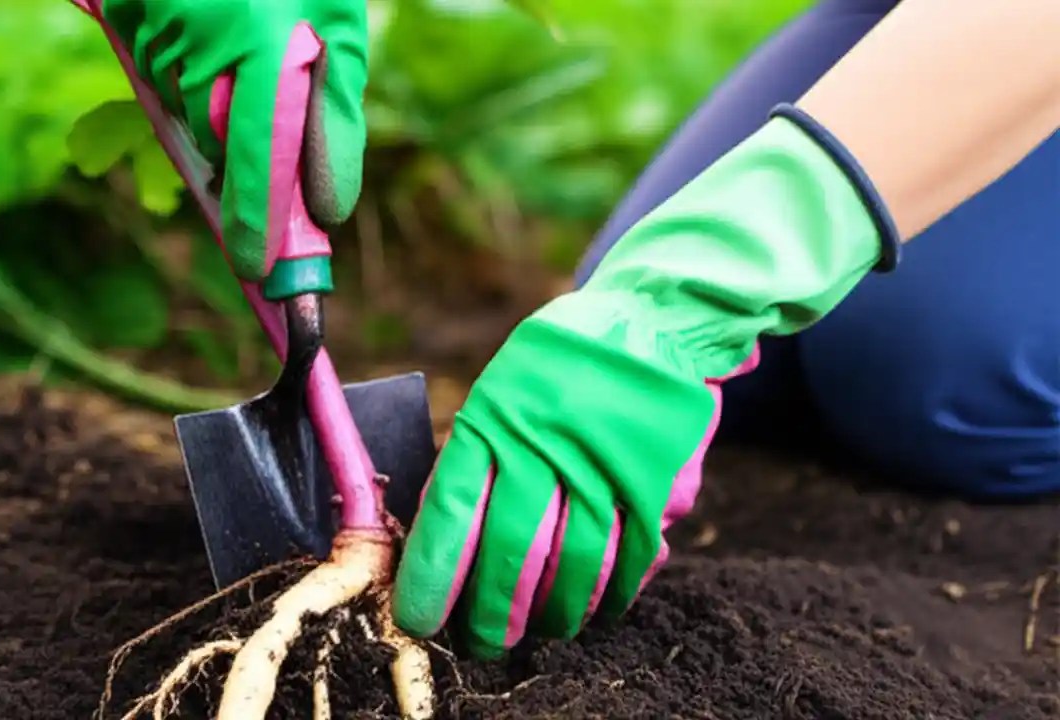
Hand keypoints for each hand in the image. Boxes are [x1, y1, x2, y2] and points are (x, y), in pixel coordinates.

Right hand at [102, 0, 367, 281]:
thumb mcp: (337, 26)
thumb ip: (334, 116)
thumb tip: (326, 207)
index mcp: (262, 40)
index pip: (257, 157)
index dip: (255, 221)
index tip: (256, 270)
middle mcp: (201, 39)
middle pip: (218, 142)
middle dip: (242, 145)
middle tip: (265, 94)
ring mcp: (154, 26)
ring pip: (186, 112)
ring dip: (213, 100)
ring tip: (237, 37)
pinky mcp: (124, 14)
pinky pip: (156, 76)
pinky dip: (183, 71)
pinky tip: (206, 26)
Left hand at [391, 106, 899, 658]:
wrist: (652, 318)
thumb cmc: (560, 362)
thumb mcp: (504, 387)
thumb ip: (478, 456)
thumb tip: (446, 537)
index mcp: (496, 414)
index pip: (452, 509)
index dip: (433, 572)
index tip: (421, 615)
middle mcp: (546, 439)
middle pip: (510, 549)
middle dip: (490, 611)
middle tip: (481, 643)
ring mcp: (603, 459)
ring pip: (571, 562)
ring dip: (550, 612)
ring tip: (534, 634)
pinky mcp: (654, 478)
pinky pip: (630, 553)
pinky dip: (611, 592)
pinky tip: (594, 610)